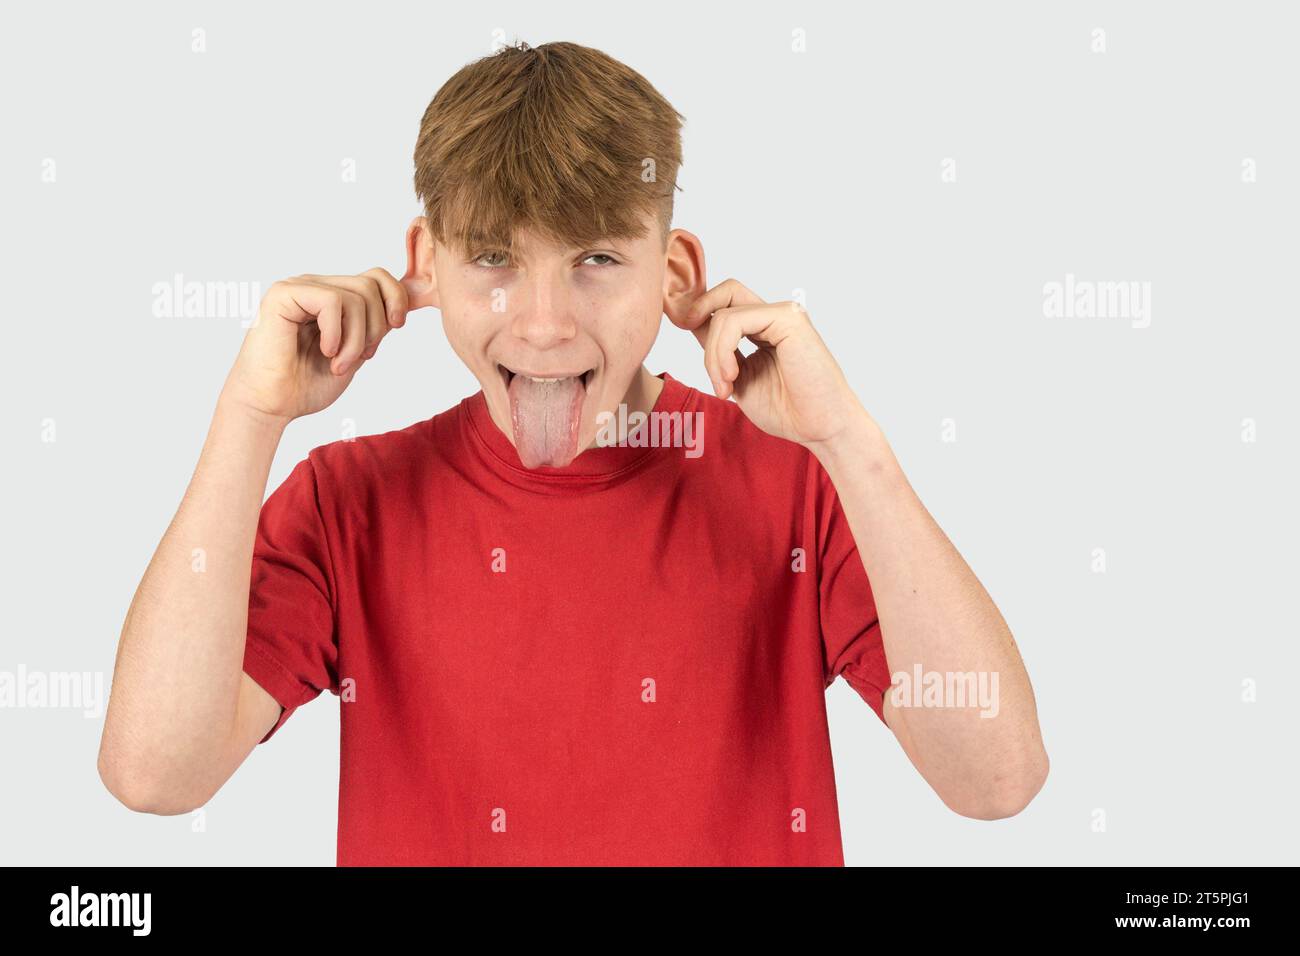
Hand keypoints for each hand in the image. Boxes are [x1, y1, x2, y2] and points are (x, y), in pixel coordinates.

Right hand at [221, 269, 409, 424]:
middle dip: (375, 327)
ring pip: (356, 295)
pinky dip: (336, 333)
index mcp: (333, 298)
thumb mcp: (356, 353)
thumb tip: (405, 303)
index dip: (396, 298)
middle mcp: (316, 287)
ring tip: (339, 364)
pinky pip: (331, 300)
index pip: (377, 277)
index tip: (397, 326)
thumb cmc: (307, 384)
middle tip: (359, 358)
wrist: (271, 405)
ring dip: (356, 339)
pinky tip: (326, 352)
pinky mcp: (283, 294)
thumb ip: (374, 327)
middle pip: (371, 285)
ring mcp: (299, 288)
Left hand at [673, 278, 870, 448]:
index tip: (681, 329)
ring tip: (724, 386)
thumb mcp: (738, 379)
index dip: (698, 312)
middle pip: (725, 293)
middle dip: (697, 312)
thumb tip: (692, 324)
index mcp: (765, 329)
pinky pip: (734, 321)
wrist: (820, 428)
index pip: (726, 304)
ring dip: (712, 354)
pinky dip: (722, 350)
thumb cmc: (788, 410)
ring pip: (724, 313)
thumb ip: (719, 353)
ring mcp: (783, 314)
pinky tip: (731, 377)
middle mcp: (775, 316)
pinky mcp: (787, 319)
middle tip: (690, 340)